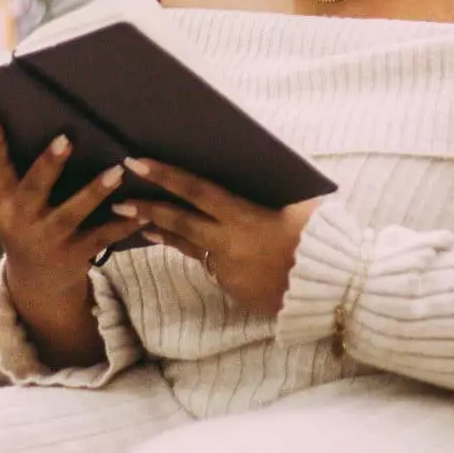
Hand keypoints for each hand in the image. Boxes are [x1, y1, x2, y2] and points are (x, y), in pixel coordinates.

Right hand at [0, 116, 148, 306]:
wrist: (36, 280)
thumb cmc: (25, 221)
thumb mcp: (8, 202)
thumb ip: (10, 171)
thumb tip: (7, 119)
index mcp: (2, 202)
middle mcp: (21, 220)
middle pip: (34, 189)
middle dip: (49, 165)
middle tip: (66, 139)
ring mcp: (48, 239)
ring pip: (71, 214)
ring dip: (94, 193)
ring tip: (116, 171)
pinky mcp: (74, 255)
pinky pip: (101, 237)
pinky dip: (123, 225)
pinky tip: (143, 213)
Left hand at [113, 158, 322, 315]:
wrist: (333, 287)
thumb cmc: (321, 236)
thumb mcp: (298, 203)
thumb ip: (270, 191)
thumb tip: (254, 173)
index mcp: (244, 216)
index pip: (195, 190)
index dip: (164, 175)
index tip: (136, 162)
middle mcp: (229, 243)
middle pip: (180, 222)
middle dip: (147, 209)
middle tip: (119, 201)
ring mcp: (229, 270)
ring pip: (190, 247)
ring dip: (165, 234)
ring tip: (143, 225)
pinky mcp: (235, 290)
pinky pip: (214, 267)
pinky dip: (205, 254)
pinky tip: (202, 247)